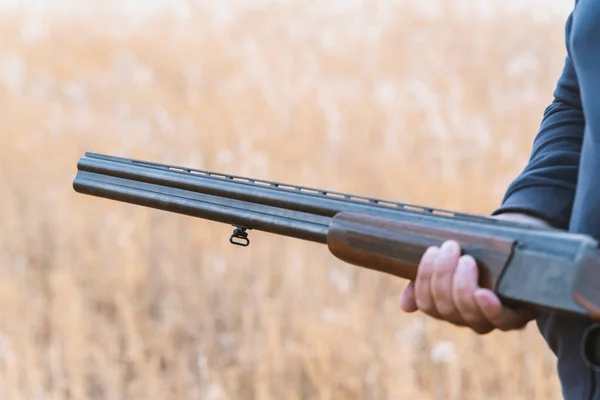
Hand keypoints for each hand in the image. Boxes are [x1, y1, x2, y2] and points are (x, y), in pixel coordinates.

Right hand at [399, 212, 550, 333]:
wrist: (520, 244)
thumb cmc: (482, 253)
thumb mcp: (451, 263)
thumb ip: (428, 281)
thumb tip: (405, 306)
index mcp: (449, 307)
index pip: (428, 304)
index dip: (424, 279)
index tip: (432, 251)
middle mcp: (469, 319)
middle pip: (446, 308)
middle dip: (443, 275)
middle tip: (450, 247)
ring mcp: (493, 319)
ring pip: (468, 312)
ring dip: (462, 285)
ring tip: (467, 259)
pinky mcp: (519, 315)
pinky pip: (501, 320)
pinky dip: (489, 308)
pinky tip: (484, 293)